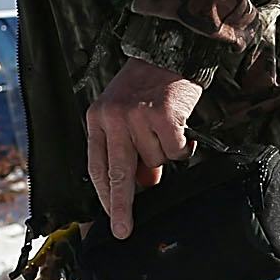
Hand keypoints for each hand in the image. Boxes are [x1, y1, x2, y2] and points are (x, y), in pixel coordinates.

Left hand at [86, 58, 202, 238]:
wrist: (171, 50)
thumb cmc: (149, 85)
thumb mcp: (128, 115)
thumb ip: (130, 150)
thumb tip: (143, 186)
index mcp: (98, 119)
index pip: (97, 166)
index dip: (104, 195)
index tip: (111, 217)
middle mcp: (112, 118)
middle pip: (117, 173)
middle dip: (121, 206)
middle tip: (124, 230)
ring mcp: (136, 116)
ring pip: (156, 160)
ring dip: (166, 153)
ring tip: (167, 129)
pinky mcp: (162, 115)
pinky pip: (175, 150)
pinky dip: (182, 145)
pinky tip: (180, 125)